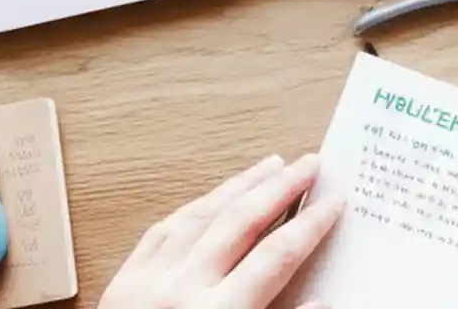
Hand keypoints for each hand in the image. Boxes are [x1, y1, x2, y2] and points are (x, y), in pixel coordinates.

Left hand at [98, 154, 343, 308]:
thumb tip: (320, 306)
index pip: (277, 258)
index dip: (310, 226)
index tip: (334, 202)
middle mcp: (183, 290)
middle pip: (244, 222)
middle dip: (282, 188)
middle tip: (311, 163)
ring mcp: (149, 281)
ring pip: (203, 214)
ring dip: (241, 185)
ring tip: (272, 165)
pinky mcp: (123, 282)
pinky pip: (164, 230)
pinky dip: (194, 207)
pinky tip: (212, 196)